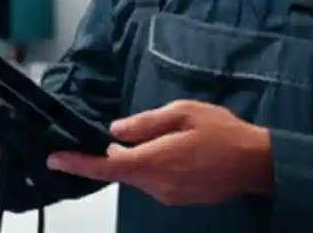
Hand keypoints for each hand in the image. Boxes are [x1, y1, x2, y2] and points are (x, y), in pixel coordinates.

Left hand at [46, 100, 272, 205]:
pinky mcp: (179, 198)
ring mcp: (168, 195)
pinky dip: (150, 166)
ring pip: (138, 175)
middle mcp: (157, 185)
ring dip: (135, 158)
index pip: (106, 165)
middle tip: (109, 134)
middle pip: (121, 170)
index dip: (77, 163)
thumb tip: (114, 131)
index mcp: (153, 162)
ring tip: (159, 137)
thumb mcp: (182, 113)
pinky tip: (168, 151)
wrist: (258, 164)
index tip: (54, 159)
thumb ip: (145, 123)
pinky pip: (154, 181)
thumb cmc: (222, 132)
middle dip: (109, 154)